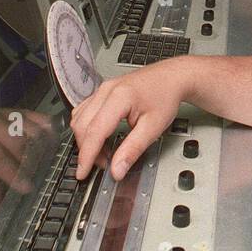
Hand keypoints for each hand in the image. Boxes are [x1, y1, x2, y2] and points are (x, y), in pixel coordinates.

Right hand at [72, 58, 195, 180]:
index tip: (83, 172)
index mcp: (119, 97)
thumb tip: (117, 170)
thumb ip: (133, 150)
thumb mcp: (153, 128)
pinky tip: (100, 138)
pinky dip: (87, 129)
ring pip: (79, 119)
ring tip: (105, 153)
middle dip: (88, 150)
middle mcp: (106, 90)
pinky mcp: (102, 92)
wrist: (172, 78)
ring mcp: (102, 89)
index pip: (95, 131)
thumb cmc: (166, 97)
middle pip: (82, 126)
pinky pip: (83, 112)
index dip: (87, 156)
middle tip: (104, 165)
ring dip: (86, 140)